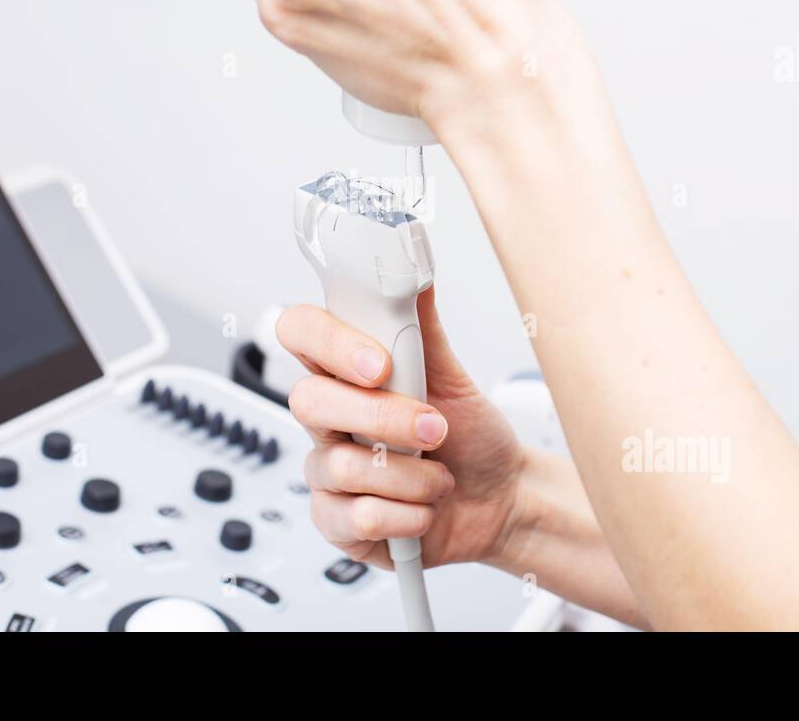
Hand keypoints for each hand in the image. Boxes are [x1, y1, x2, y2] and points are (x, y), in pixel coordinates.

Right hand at [276, 288, 525, 568]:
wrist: (499, 499)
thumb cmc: (470, 434)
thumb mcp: (453, 377)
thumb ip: (423, 330)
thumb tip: (416, 276)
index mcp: (345, 370)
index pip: (299, 332)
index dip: (329, 343)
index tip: (378, 363)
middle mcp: (329, 418)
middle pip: (307, 401)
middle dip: (382, 417)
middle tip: (433, 427)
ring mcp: (328, 471)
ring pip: (339, 467)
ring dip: (410, 476)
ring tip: (439, 477)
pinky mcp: (337, 522)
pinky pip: (355, 518)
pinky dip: (406, 516)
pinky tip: (424, 509)